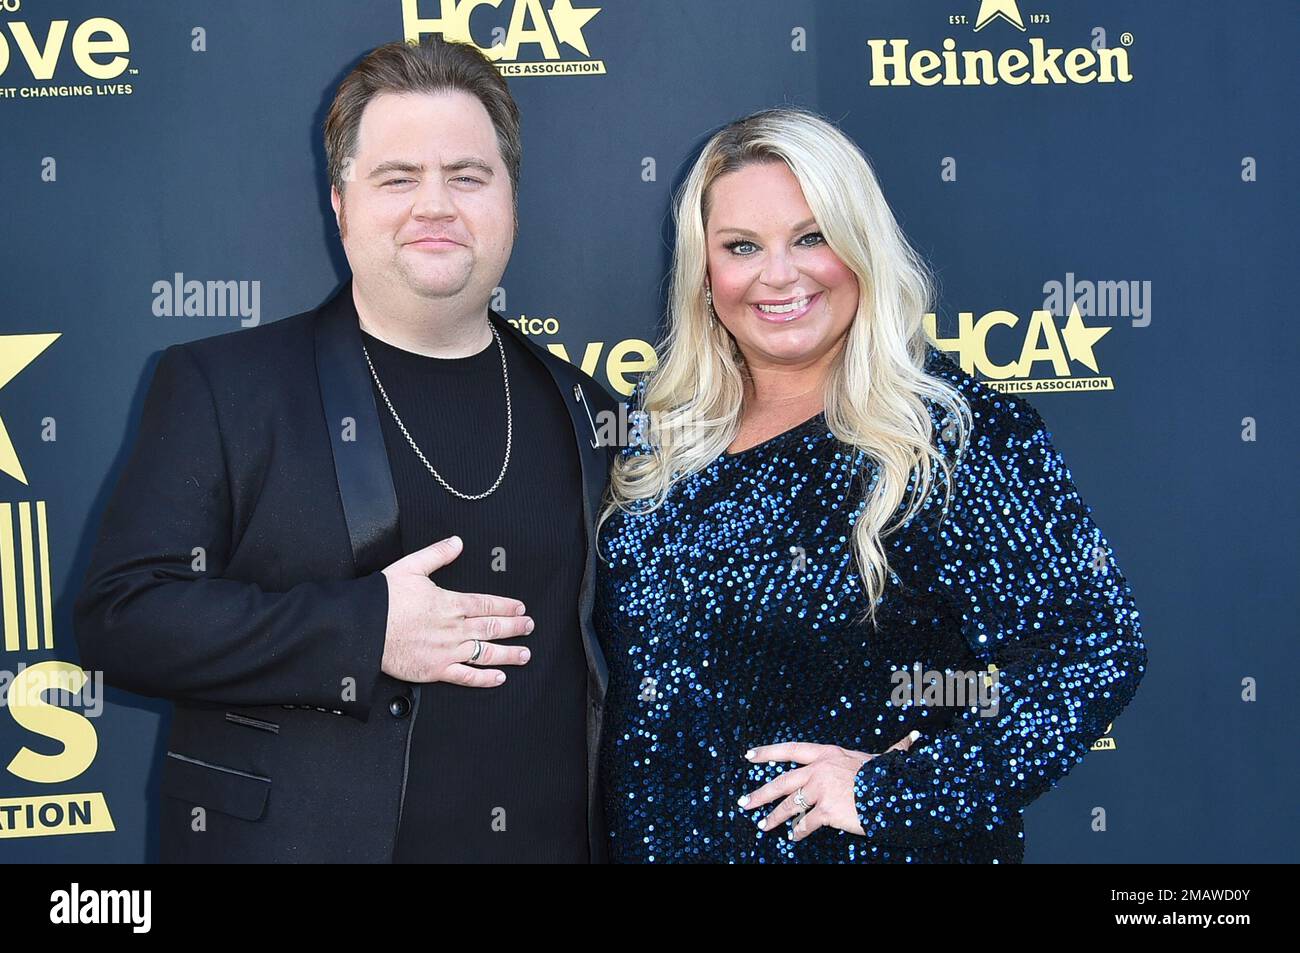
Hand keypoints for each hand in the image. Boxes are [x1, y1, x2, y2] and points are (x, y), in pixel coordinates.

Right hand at [380, 535, 532, 686]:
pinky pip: (467, 676)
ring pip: (486, 653)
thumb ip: (437, 554)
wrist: (364, 628)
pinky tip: (499, 677)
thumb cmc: (384, 599)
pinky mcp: (436, 670)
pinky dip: (485, 678)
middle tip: (529, 627)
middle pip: (493, 628)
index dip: (507, 606)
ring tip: (525, 654)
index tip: (521, 608)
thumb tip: (456, 542)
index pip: (487, 604)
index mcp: (451, 603)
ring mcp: (447, 651)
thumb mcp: (411, 567)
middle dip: (515, 627)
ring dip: (509, 654)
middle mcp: (454, 628)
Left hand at [737, 730, 921, 840]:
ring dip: (773, 818)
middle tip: (744, 803)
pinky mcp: (826, 811)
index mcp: (827, 754)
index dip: (768, 752)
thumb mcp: (882, 759)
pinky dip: (798, 832)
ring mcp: (821, 790)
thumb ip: (891, 750)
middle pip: (781, 781)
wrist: (896, 793)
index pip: (790, 750)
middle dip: (760, 793)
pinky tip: (793, 837)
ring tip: (762, 826)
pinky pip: (806, 824)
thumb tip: (911, 738)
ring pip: (789, 805)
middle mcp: (819, 770)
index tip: (749, 755)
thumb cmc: (888, 776)